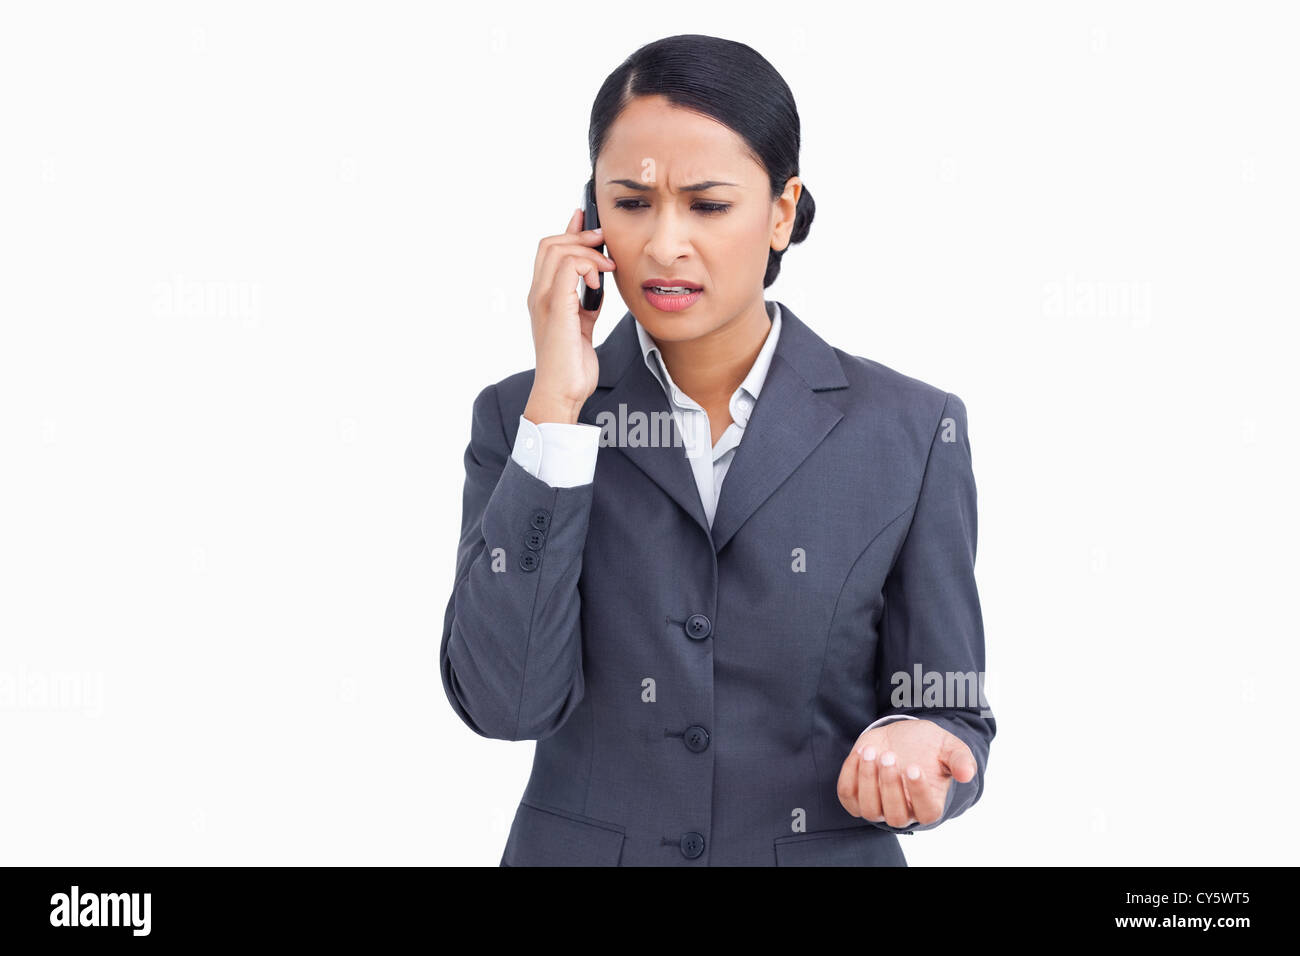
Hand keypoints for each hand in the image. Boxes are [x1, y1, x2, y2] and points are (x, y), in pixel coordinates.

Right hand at [523, 207, 616, 423]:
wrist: (563, 392)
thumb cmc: (571, 365)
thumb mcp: (583, 325)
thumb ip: (586, 302)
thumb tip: (597, 282)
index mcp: (542, 297)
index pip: (549, 250)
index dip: (570, 231)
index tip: (591, 224)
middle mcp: (538, 294)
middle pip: (551, 243)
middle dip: (581, 236)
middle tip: (604, 244)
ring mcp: (544, 300)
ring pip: (558, 250)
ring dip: (587, 251)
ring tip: (606, 268)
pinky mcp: (556, 308)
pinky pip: (567, 268)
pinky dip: (587, 266)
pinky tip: (599, 282)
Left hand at [836, 718, 976, 827]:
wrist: (902, 738)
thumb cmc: (929, 746)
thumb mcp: (949, 747)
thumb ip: (960, 759)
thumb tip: (967, 773)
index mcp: (929, 804)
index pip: (927, 812)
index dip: (919, 792)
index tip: (913, 767)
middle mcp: (904, 811)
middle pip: (896, 815)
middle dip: (890, 786)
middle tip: (889, 756)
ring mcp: (878, 806)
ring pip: (869, 809)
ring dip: (867, 781)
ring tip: (871, 752)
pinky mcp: (856, 796)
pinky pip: (847, 794)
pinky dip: (850, 774)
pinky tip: (860, 752)